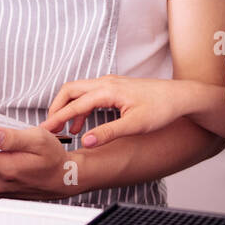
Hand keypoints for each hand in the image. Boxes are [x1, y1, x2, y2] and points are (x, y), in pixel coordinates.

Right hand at [42, 75, 191, 147]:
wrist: (180, 96)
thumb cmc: (161, 109)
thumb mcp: (135, 125)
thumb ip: (108, 133)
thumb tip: (86, 141)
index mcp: (108, 91)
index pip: (74, 104)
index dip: (57, 118)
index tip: (44, 131)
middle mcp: (106, 82)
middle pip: (70, 90)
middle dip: (57, 108)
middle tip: (49, 127)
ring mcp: (110, 83)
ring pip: (79, 91)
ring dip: (68, 108)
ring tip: (65, 130)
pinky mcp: (115, 87)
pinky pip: (90, 94)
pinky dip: (80, 107)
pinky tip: (82, 124)